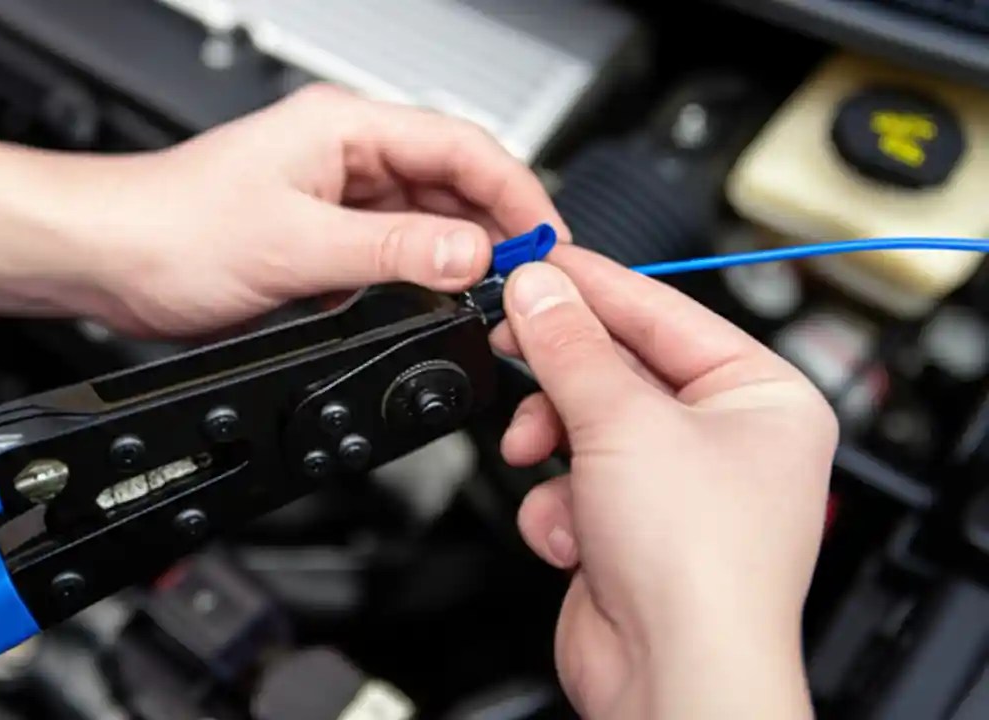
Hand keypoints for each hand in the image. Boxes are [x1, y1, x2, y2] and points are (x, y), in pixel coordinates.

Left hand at [45, 84, 565, 336]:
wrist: (108, 259)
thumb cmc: (171, 229)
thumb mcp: (296, 246)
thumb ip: (391, 250)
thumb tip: (470, 253)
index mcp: (344, 128)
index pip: (463, 147)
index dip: (517, 194)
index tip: (547, 242)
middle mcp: (345, 153)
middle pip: (451, 184)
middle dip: (493, 231)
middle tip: (527, 282)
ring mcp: (333, 195)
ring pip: (423, 221)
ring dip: (455, 259)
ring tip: (486, 300)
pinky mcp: (318, 234)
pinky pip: (389, 251)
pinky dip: (415, 277)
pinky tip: (428, 304)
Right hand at [494, 255, 835, 718]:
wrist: (675, 680)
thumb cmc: (701, 567)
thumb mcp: (622, 420)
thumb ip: (569, 345)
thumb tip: (538, 287)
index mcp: (762, 397)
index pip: (664, 312)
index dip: (594, 283)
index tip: (537, 261)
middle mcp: (725, 441)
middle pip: (618, 371)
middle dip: (562, 380)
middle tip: (510, 339)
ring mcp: (676, 491)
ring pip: (586, 428)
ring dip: (554, 447)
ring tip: (538, 459)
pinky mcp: (631, 532)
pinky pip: (573, 486)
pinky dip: (559, 508)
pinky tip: (572, 535)